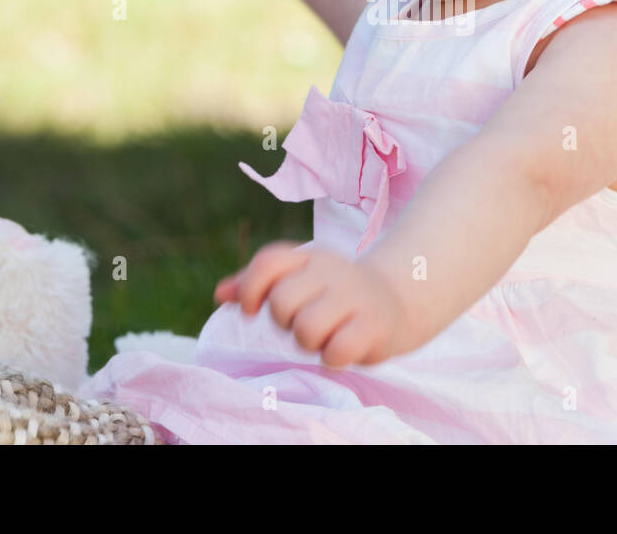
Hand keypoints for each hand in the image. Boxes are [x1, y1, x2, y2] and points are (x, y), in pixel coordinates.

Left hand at [214, 242, 409, 367]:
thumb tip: (220, 294)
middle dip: (285, 322)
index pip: (268, 262)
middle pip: (282, 301)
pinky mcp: (374, 326)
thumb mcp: (298, 281)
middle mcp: (332, 272)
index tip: (251, 310)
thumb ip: (256, 285)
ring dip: (310, 342)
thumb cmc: (333, 295)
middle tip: (305, 322)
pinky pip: (335, 351)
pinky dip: (333, 357)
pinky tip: (343, 348)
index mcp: (309, 258)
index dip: (251, 289)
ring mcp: (355, 298)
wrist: (396, 302)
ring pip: (306, 329)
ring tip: (326, 335)